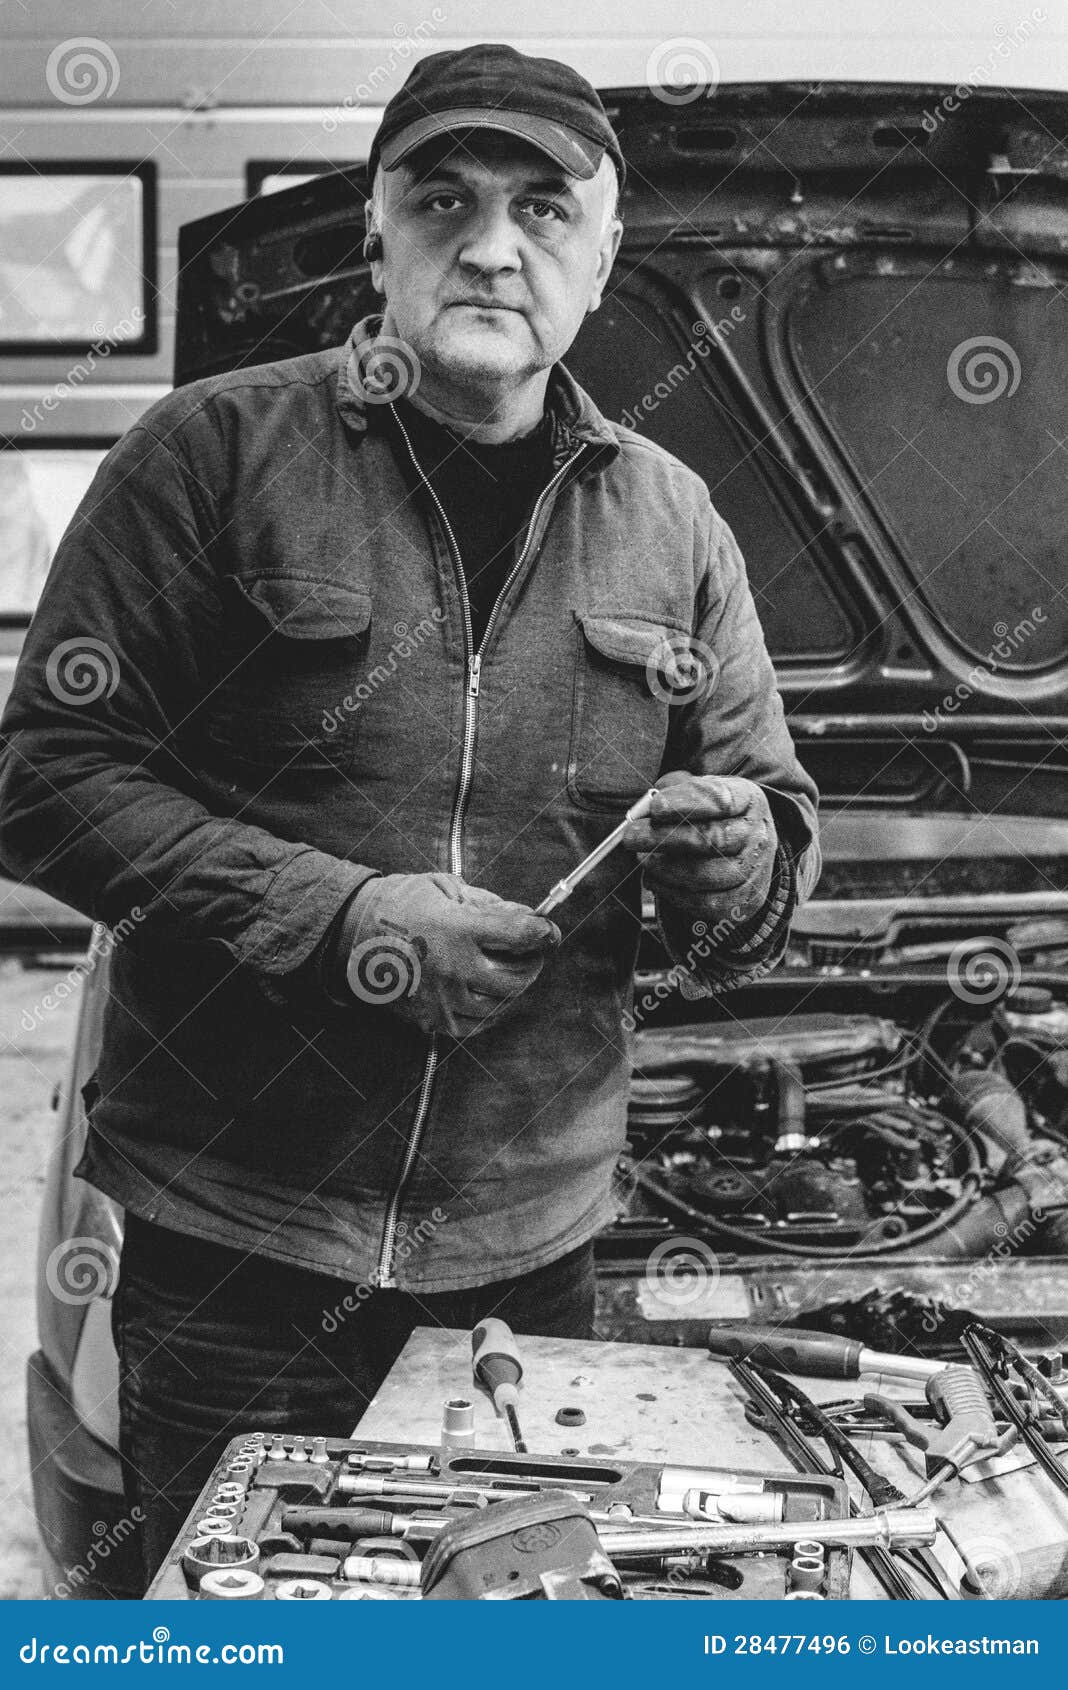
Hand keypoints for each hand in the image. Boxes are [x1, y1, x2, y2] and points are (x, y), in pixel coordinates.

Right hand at [343, 871, 560, 1037]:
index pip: (520, 935)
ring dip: (513, 989)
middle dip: (532, 963)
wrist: (349, 935)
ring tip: (511, 973)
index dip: (543, 933)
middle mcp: (454, 969)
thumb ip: (487, 903)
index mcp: (458, 930)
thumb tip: (524, 915)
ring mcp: (442, 998)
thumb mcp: (444, 888)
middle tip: (532, 953)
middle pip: (517, 977)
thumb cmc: (396, 905)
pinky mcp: (430, 1018)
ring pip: (499, 1005)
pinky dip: (490, 1012)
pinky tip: (489, 995)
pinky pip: (475, 1025)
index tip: (549, 932)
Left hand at [623, 771, 776, 918]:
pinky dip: (672, 892)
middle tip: (631, 836)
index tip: (655, 807)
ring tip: (641, 858)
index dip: (687, 803)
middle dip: (665, 838)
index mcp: (748, 800)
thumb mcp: (699, 791)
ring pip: (705, 874)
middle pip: (712, 839)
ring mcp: (753, 871)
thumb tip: (645, 807)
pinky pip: (704, 903)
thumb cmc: (714, 816)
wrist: (746, 853)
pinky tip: (653, 879)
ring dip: (665, 868)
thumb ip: (673, 789)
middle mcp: (757, 835)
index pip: (720, 799)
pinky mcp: (742, 902)